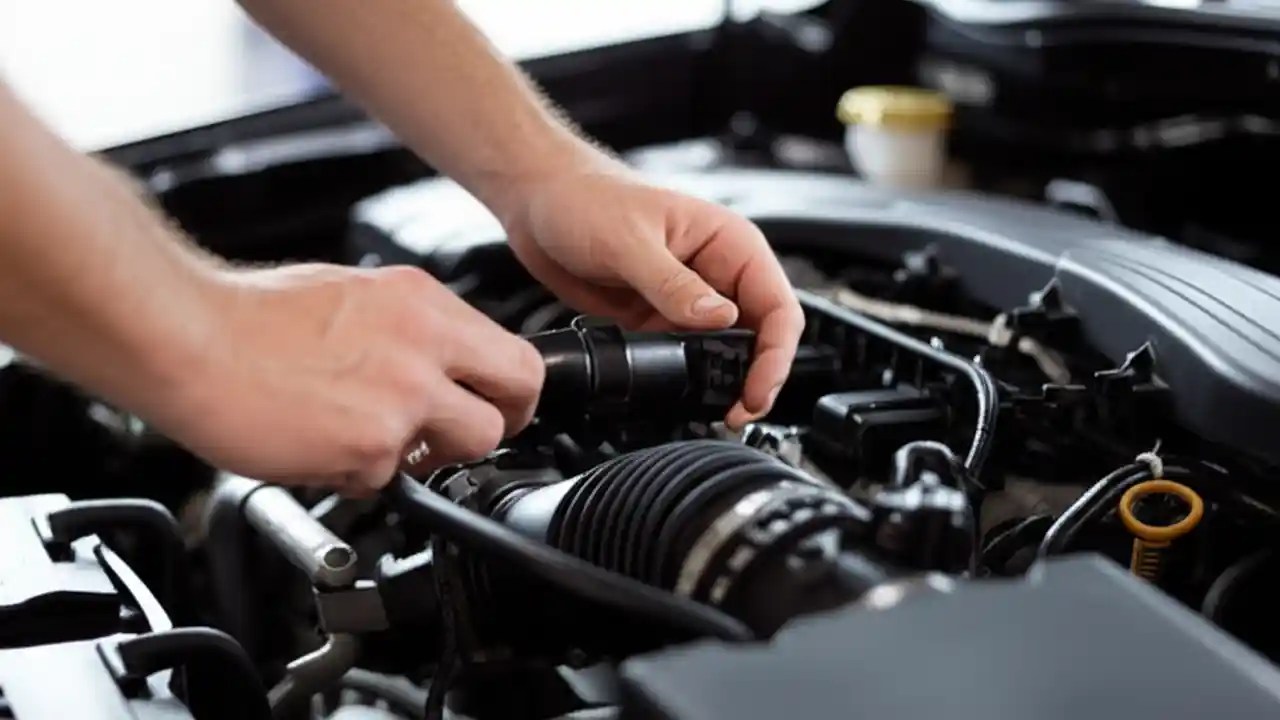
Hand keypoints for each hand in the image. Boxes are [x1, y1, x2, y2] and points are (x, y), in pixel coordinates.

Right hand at [156, 263, 543, 494]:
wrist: (188, 338)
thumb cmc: (250, 317)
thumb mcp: (355, 293)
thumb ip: (409, 330)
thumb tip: (436, 364)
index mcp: (422, 302)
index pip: (513, 351)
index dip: (512, 388)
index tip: (499, 403)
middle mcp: (424, 343)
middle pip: (517, 398)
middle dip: (499, 424)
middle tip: (464, 436)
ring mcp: (403, 396)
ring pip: (466, 444)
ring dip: (430, 455)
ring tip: (374, 440)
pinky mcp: (371, 444)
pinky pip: (391, 477)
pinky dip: (362, 472)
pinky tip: (324, 445)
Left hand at [498, 161, 803, 428]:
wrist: (538, 201)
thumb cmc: (586, 197)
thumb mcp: (629, 241)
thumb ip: (673, 285)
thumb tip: (719, 319)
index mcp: (729, 242)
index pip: (777, 304)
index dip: (775, 353)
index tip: (756, 389)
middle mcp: (716, 271)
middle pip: (761, 334)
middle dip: (755, 376)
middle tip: (737, 413)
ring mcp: (688, 299)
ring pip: (726, 351)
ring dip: (724, 383)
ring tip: (716, 413)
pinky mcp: (659, 319)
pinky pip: (686, 356)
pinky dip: (689, 380)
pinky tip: (680, 396)